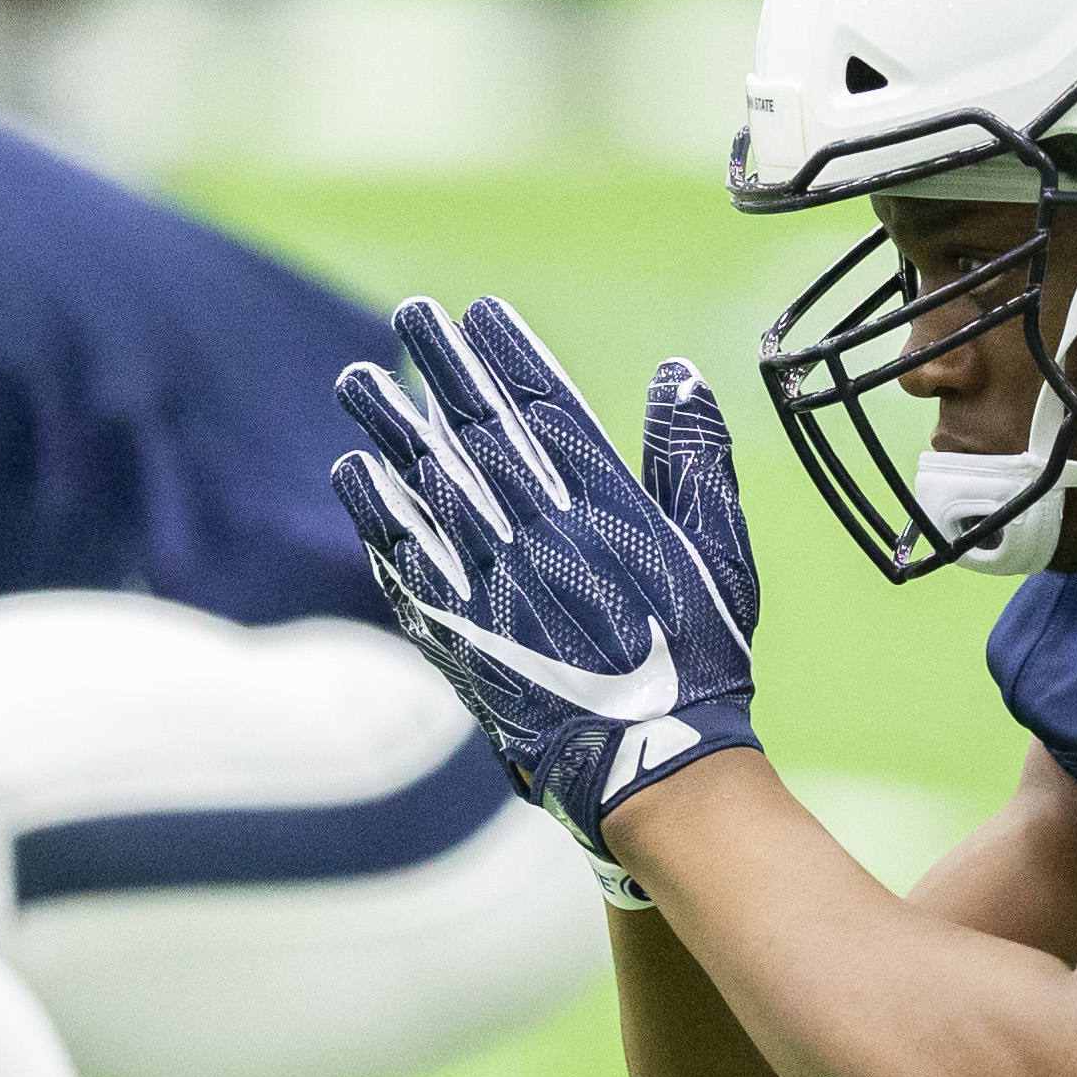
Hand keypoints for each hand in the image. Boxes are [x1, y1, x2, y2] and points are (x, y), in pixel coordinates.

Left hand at [332, 296, 762, 906]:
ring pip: (428, 485)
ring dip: (390, 427)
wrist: (653, 764)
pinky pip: (406, 558)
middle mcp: (539, 532)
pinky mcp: (458, 632)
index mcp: (606, 507)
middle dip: (441, 368)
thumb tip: (679, 376)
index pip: (545, 408)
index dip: (508, 356)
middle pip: (477, 432)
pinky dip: (377, 512)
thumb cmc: (698, 660)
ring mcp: (490, 582)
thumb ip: (696, 463)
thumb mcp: (721, 554)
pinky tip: (354, 473)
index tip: (478, 312)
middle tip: (411, 317)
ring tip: (358, 380)